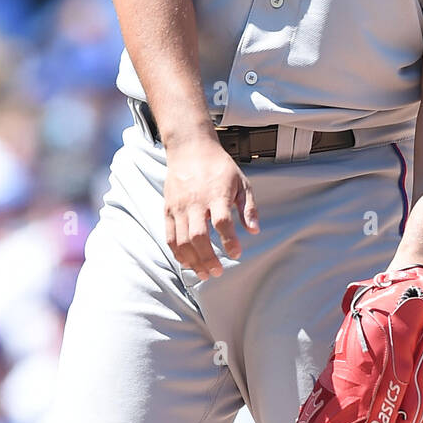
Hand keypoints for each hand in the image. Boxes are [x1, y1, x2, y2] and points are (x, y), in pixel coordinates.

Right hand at [163, 136, 259, 280]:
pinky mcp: (168, 209)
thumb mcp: (241, 182)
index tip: (237, 254)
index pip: (222, 222)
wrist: (190, 149)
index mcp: (216, 194)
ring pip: (182, 240)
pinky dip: (177, 253)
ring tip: (204, 273)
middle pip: (198, 236)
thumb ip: (248, 207)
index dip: (229, 241)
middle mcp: (195, 201)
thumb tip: (254, 231)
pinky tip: (187, 262)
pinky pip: (170, 236)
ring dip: (193, 261)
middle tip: (218, 272)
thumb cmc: (219, 167)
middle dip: (208, 258)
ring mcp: (179, 206)